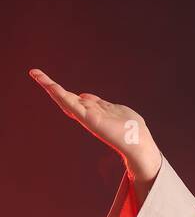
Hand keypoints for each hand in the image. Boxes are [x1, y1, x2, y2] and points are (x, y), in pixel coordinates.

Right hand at [28, 67, 160, 176]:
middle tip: (34, 73)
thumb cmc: (132, 129)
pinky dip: (61, 95)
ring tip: (37, 75)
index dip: (61, 90)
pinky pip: (72, 105)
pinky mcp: (89, 119)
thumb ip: (100, 103)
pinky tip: (51, 87)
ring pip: (66, 99)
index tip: (49, 81)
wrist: (139, 144)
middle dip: (50, 85)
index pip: (74, 98)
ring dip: (51, 86)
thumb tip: (84, 95)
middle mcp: (88, 113)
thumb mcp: (114, 109)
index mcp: (94, 110)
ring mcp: (87, 116)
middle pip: (66, 97)